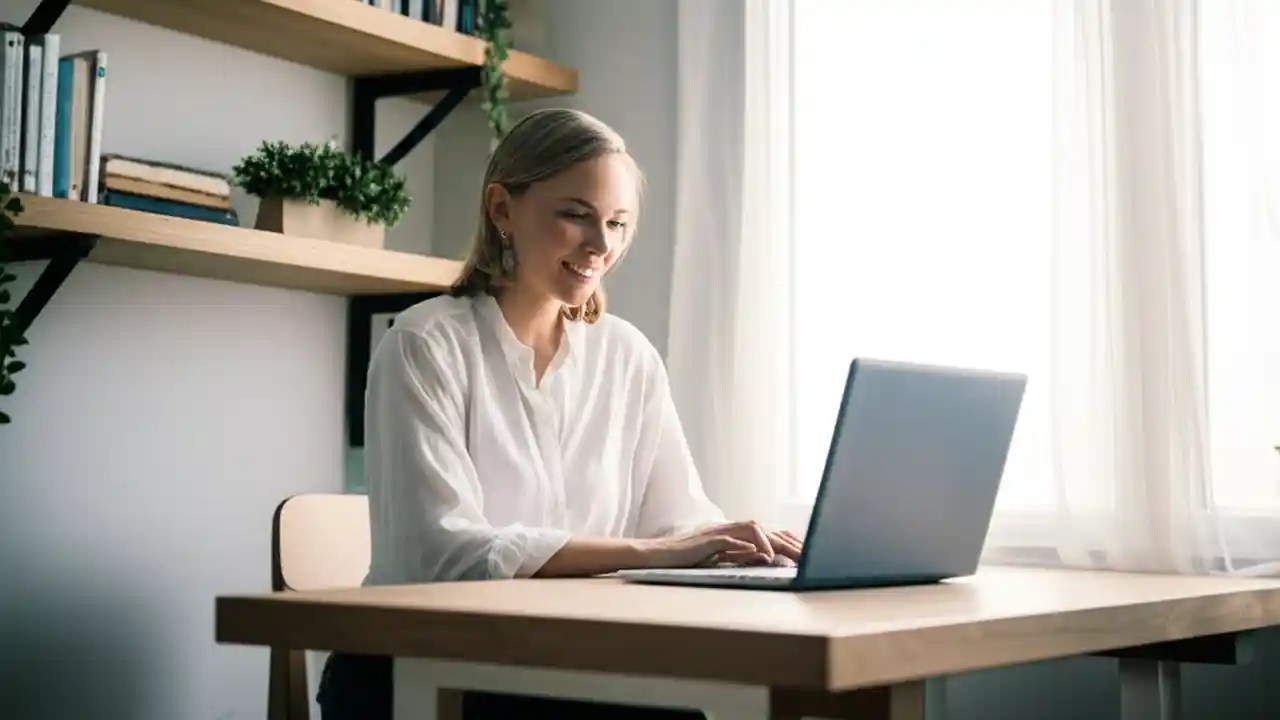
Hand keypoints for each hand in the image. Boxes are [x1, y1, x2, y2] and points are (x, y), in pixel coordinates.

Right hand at [639, 521, 804, 568]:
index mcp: (733, 533)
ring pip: (753, 528)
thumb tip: (763, 557)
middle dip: (792, 543)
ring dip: (775, 543)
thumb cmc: (684, 561)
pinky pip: (730, 539)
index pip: (768, 534)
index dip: (790, 542)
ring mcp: (717, 531)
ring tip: (793, 559)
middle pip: (767, 530)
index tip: (809, 555)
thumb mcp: (718, 559)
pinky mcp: (705, 540)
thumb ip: (739, 556)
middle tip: (812, 559)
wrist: (655, 557)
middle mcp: (728, 528)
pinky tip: (762, 557)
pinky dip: (748, 546)